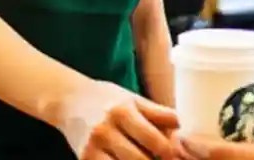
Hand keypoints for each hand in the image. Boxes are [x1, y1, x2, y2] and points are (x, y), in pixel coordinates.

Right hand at [56, 79, 180, 159]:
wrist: (69, 100)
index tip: (175, 155)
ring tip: (146, 157)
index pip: (153, 139)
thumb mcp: (133, 99)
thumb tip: (184, 124)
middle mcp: (106, 129)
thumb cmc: (108, 99)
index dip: (169, 152)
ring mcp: (93, 148)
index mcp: (123, 111)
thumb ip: (158, 113)